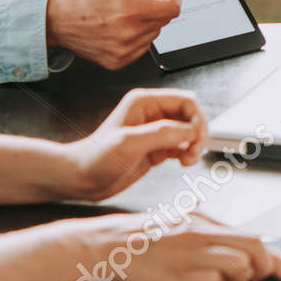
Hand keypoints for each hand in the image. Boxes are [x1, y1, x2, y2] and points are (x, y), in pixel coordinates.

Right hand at [46, 0, 181, 70]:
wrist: (54, 19)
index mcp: (129, 10)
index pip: (172, 8)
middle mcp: (128, 33)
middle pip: (164, 20)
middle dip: (158, 5)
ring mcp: (124, 51)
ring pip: (153, 33)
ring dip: (147, 21)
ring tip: (125, 11)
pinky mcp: (118, 61)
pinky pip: (141, 47)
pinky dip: (137, 35)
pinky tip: (120, 26)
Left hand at [66, 88, 209, 199]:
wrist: (81, 179)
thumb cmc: (96, 158)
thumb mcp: (129, 143)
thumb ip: (162, 133)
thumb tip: (191, 131)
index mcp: (145, 103)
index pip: (186, 101)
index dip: (197, 118)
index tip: (197, 138)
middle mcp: (152, 114)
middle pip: (191, 116)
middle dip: (198, 134)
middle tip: (194, 151)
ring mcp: (155, 132)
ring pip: (189, 132)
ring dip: (195, 145)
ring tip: (187, 160)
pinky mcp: (156, 149)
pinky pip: (182, 146)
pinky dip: (187, 154)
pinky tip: (182, 163)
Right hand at [83, 211, 280, 280]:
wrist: (102, 248)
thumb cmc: (136, 240)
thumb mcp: (175, 224)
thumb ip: (205, 233)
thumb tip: (237, 247)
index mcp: (200, 221)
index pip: (251, 236)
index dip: (275, 256)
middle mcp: (199, 234)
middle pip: (254, 249)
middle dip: (266, 268)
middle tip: (263, 279)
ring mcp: (190, 255)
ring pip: (239, 267)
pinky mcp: (178, 277)